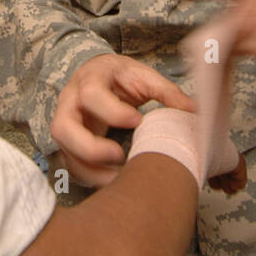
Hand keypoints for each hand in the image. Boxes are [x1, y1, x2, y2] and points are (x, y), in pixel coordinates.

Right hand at [51, 54, 195, 187]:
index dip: (113, 111)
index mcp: (90, 79)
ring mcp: (66, 124)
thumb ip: (166, 91)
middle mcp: (70, 102)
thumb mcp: (143, 76)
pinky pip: (71, 165)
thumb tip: (193, 110)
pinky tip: (114, 180)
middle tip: (119, 156)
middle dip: (90, 147)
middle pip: (63, 127)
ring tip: (119, 176)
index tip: (138, 121)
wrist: (98, 76)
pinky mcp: (68, 143)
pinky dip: (90, 176)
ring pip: (64, 151)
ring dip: (90, 168)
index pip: (90, 94)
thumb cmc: (120, 77)